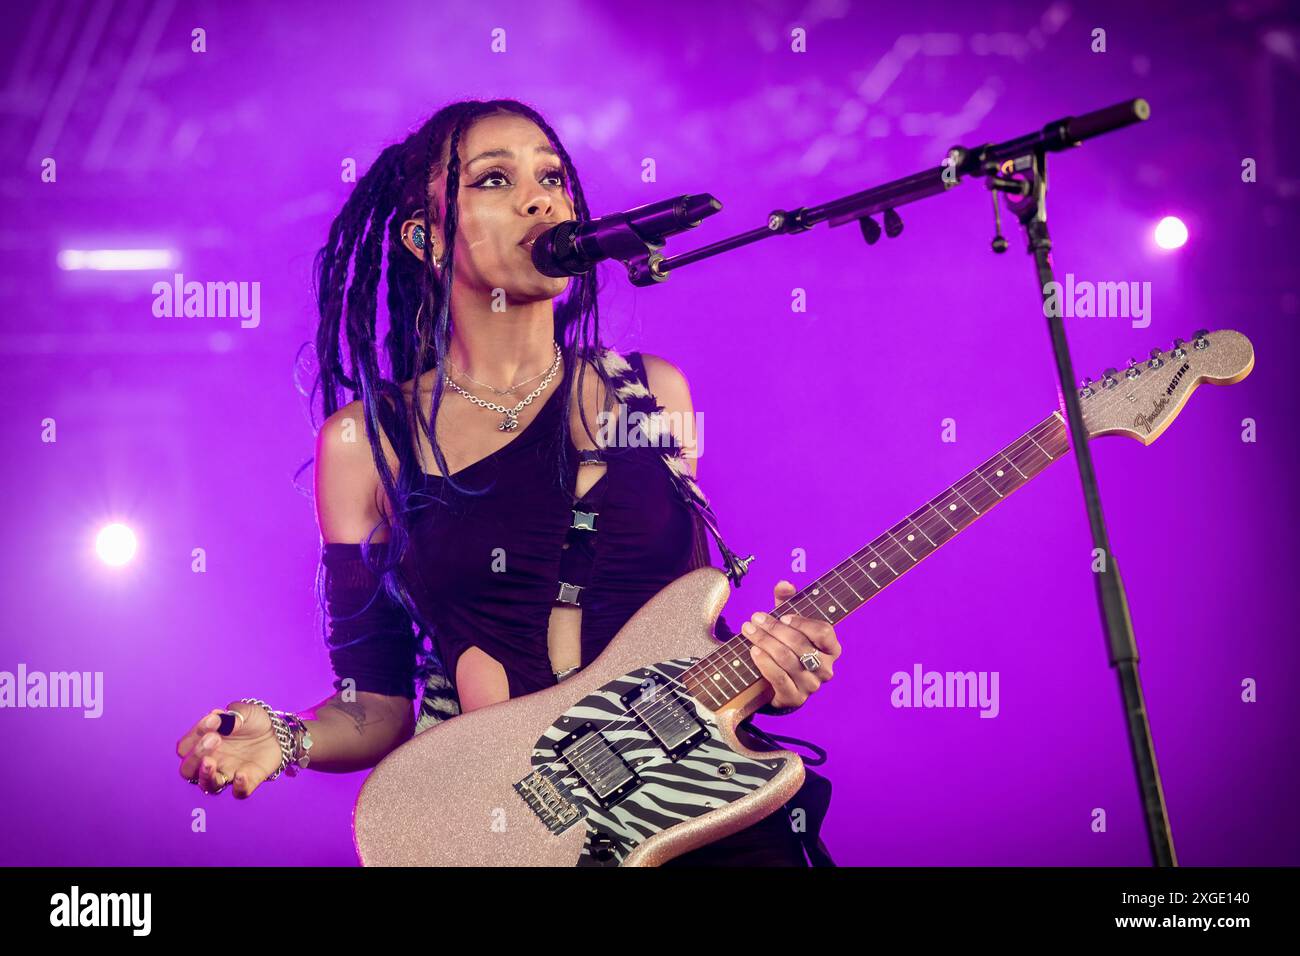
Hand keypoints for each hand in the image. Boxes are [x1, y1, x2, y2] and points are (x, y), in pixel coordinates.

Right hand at [175, 701, 282, 799]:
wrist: (279, 731)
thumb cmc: (254, 721)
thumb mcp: (244, 711)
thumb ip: (230, 715)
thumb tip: (217, 718)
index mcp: (205, 743)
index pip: (185, 747)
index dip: (193, 736)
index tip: (212, 720)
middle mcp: (213, 761)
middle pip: (188, 770)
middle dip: (195, 755)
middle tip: (214, 739)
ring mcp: (229, 773)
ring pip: (208, 786)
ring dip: (206, 775)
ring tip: (210, 762)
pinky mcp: (248, 781)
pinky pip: (239, 792)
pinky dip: (239, 786)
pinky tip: (242, 773)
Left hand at [740, 580, 840, 713]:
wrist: (777, 682)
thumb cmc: (786, 645)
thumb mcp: (788, 621)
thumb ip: (787, 600)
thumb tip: (784, 584)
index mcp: (831, 648)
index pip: (824, 632)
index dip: (802, 622)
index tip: (782, 616)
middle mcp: (825, 668)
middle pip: (800, 644)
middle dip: (774, 629)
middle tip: (755, 618)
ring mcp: (811, 685)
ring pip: (787, 660)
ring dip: (765, 642)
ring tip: (749, 631)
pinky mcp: (795, 698)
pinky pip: (779, 678)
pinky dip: (764, 663)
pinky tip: (753, 651)